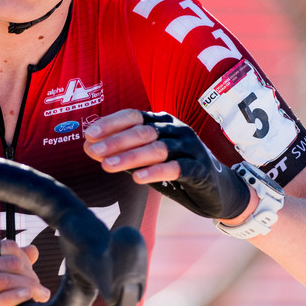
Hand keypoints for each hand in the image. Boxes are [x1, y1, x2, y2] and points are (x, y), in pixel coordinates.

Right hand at [0, 240, 46, 305]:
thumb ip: (1, 263)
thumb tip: (33, 250)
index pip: (3, 247)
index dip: (24, 258)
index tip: (34, 274)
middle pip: (5, 262)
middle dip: (29, 274)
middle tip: (41, 288)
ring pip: (1, 281)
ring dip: (28, 288)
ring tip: (42, 295)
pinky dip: (13, 298)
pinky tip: (28, 298)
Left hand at [84, 109, 250, 219]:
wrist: (216, 190)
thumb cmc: (177, 170)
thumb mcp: (148, 159)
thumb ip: (123, 152)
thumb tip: (89, 147)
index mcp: (163, 122)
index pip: (134, 116)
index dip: (111, 124)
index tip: (89, 135)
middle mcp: (177, 130)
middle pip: (143, 131)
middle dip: (115, 141)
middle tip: (93, 152)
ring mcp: (191, 148)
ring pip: (157, 148)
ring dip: (129, 157)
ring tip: (107, 166)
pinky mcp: (200, 169)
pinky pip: (177, 168)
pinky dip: (155, 171)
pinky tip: (137, 178)